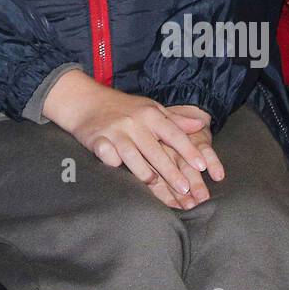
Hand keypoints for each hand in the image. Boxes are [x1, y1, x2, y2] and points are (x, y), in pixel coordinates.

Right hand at [43, 73, 214, 208]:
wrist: (86, 100)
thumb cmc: (124, 108)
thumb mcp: (151, 108)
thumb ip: (175, 120)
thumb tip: (200, 124)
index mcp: (150, 114)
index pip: (173, 134)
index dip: (188, 150)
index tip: (202, 166)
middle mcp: (134, 122)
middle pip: (155, 150)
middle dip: (171, 171)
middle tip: (186, 189)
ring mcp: (115, 131)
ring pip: (133, 155)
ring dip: (145, 172)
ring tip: (156, 186)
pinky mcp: (97, 139)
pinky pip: (107, 154)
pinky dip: (113, 161)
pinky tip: (119, 170)